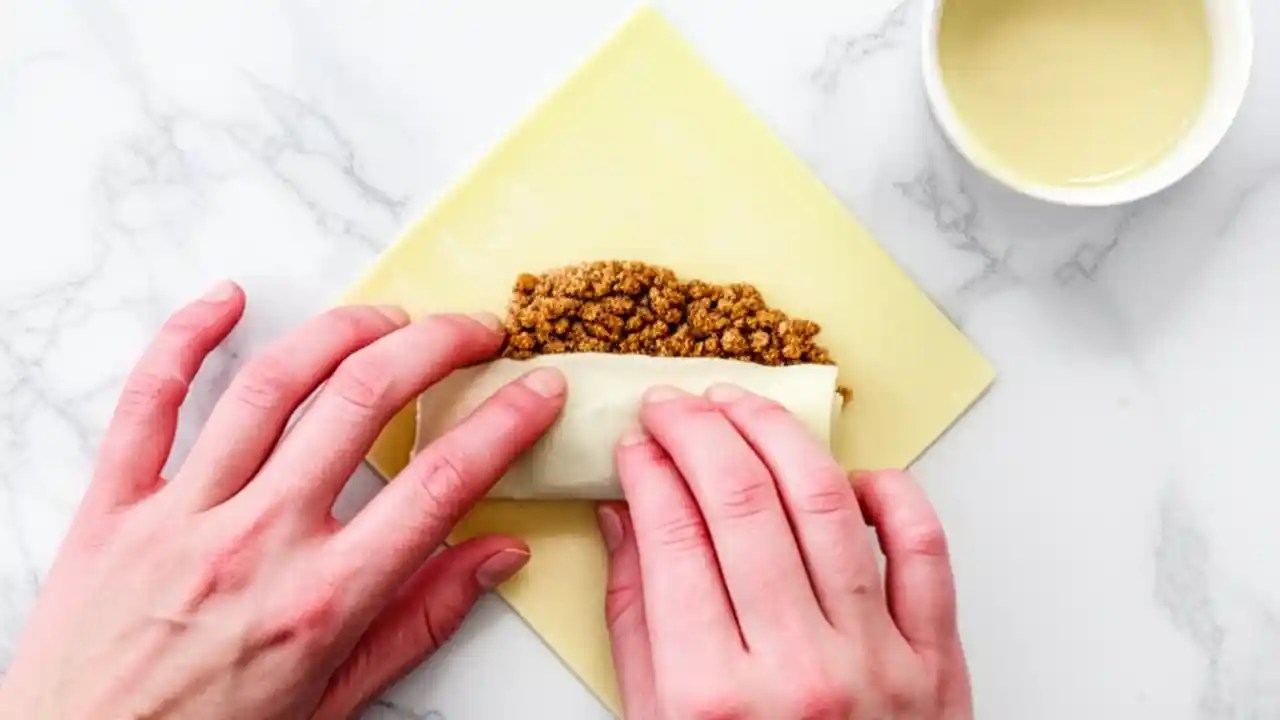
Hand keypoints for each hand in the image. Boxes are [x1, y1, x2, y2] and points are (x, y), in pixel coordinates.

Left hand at [0, 282, 566, 718]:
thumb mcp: (337, 700)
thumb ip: (422, 619)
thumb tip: (497, 554)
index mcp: (322, 597)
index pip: (440, 483)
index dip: (504, 424)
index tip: (534, 390)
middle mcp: (257, 541)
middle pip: (363, 402)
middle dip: (436, 346)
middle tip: (474, 331)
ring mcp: (181, 514)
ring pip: (271, 384)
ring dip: (343, 330)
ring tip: (389, 315)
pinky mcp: (114, 503)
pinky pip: (147, 400)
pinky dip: (184, 337)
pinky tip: (226, 300)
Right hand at [599, 385, 971, 718]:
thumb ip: (637, 619)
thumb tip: (624, 513)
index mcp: (712, 697)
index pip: (674, 536)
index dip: (649, 469)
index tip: (637, 442)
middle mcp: (797, 670)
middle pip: (742, 502)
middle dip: (699, 430)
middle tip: (676, 404)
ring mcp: (876, 660)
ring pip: (825, 503)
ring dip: (776, 433)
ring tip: (741, 405)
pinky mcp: (936, 660)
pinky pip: (923, 546)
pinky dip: (888, 492)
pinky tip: (845, 473)